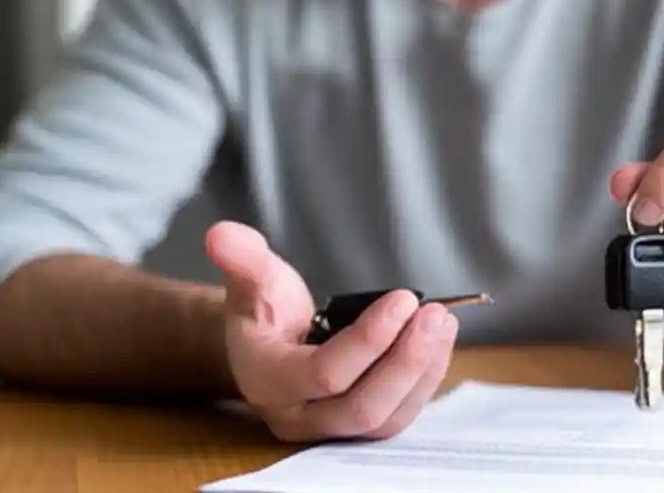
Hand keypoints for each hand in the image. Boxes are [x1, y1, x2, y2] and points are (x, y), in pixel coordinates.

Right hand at [205, 221, 457, 440]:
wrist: (268, 344)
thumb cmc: (262, 310)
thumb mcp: (251, 279)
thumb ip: (241, 258)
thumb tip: (220, 235)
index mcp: (267, 381)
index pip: (325, 373)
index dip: (369, 339)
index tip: (403, 299)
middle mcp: (299, 416)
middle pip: (362, 407)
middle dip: (405, 360)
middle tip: (434, 314)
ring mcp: (332, 428)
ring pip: (386, 418)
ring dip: (422, 370)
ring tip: (443, 321)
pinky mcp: (361, 426)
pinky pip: (399, 415)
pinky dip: (425, 378)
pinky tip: (440, 340)